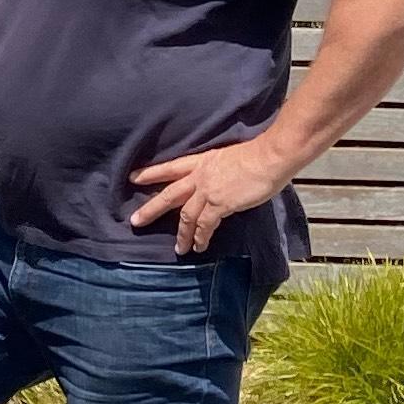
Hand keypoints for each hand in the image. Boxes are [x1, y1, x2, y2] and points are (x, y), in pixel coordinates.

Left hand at [128, 133, 290, 254]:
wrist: (269, 157)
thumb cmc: (258, 154)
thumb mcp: (228, 158)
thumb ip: (219, 171)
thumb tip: (221, 185)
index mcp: (202, 161)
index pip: (171, 167)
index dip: (152, 173)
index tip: (133, 177)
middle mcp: (200, 176)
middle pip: (169, 194)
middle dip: (151, 209)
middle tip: (136, 221)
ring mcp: (208, 191)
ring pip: (185, 216)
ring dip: (181, 234)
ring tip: (178, 249)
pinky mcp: (220, 205)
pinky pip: (205, 225)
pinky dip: (200, 238)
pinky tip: (198, 247)